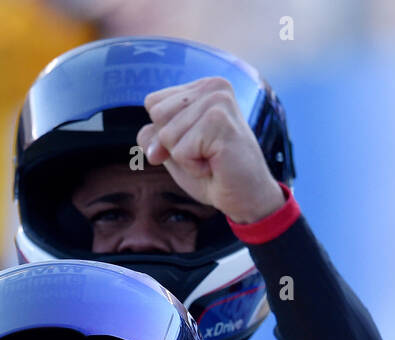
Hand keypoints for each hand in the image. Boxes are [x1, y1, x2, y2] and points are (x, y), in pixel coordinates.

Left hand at [138, 77, 285, 224]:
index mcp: (203, 87)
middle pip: (157, 115)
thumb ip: (154, 137)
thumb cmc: (212, 172)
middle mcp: (213, 86)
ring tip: (211, 159)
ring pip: (167, 134)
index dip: (163, 134)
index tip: (193, 144)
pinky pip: (180, 151)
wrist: (246, 197)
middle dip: (173, 144)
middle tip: (204, 153)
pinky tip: (216, 164)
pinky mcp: (220, 122)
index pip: (153, 103)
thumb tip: (148, 142)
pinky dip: (193, 167)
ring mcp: (219, 101)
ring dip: (184, 158)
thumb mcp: (174, 151)